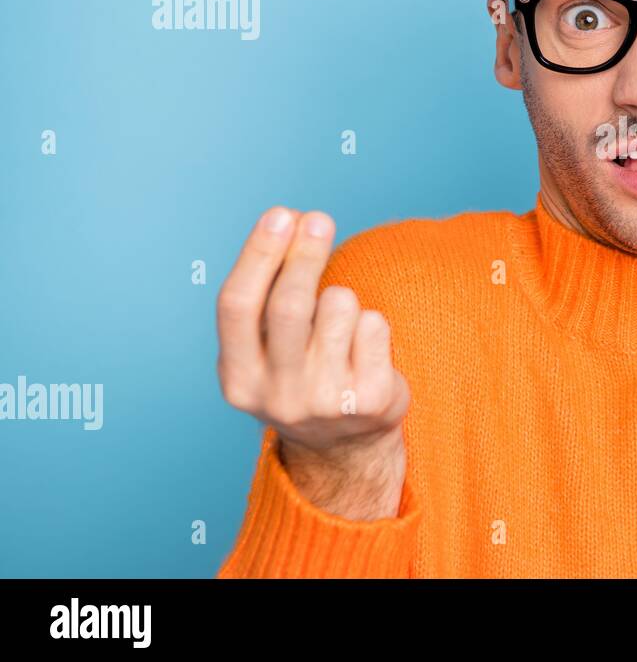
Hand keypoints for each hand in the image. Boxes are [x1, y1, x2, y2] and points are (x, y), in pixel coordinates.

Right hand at [216, 207, 409, 518]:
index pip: (237, 305)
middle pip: (290, 304)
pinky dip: (371, 321)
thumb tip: (290, 218)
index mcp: (238, 379)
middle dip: (305, 253)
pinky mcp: (370, 400)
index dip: (258, 254)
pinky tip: (364, 349)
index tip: (281, 214)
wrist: (345, 448)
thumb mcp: (268, 348)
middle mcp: (277, 396)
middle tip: (319, 219)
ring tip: (341, 324)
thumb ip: (268, 293)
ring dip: (343, 297)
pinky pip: (374, 324)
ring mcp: (326, 402)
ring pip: (339, 306)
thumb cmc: (302, 373)